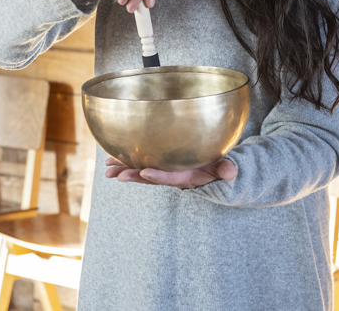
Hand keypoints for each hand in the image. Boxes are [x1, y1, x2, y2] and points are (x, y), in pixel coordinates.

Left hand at [103, 156, 237, 188]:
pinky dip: (126, 161)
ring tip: (107, 169)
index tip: (144, 173)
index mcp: (186, 178)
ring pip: (141, 171)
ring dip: (124, 170)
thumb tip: (231, 172)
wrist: (215, 171)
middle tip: (116, 175)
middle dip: (133, 176)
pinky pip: (141, 163)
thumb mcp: (225, 168)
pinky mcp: (159, 165)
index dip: (158, 176)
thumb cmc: (219, 167)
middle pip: (150, 177)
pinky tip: (111, 159)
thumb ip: (227, 169)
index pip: (171, 178)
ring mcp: (164, 171)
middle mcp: (172, 176)